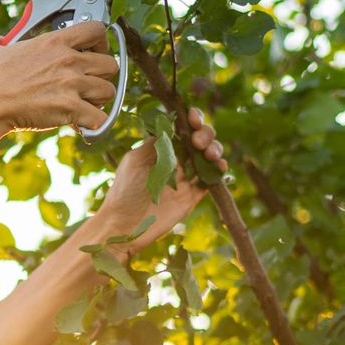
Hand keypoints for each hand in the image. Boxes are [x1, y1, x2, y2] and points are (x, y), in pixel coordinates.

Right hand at [0, 21, 118, 134]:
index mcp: (54, 42)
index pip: (97, 30)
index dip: (100, 42)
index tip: (92, 52)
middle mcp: (68, 60)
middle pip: (110, 64)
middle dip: (101, 77)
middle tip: (87, 85)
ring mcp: (72, 84)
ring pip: (109, 91)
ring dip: (98, 100)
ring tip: (83, 105)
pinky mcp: (71, 108)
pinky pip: (100, 118)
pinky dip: (94, 124)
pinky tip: (80, 124)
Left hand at [89, 108, 225, 254]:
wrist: (124, 225)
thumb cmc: (125, 191)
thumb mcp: (135, 160)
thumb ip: (155, 142)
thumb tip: (175, 126)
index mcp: (161, 149)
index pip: (182, 128)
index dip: (193, 120)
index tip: (194, 119)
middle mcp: (175, 160)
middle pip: (200, 139)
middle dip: (205, 134)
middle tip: (198, 142)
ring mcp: (185, 178)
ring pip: (209, 157)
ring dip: (215, 149)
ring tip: (209, 154)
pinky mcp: (192, 196)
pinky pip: (211, 180)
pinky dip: (220, 171)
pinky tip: (220, 166)